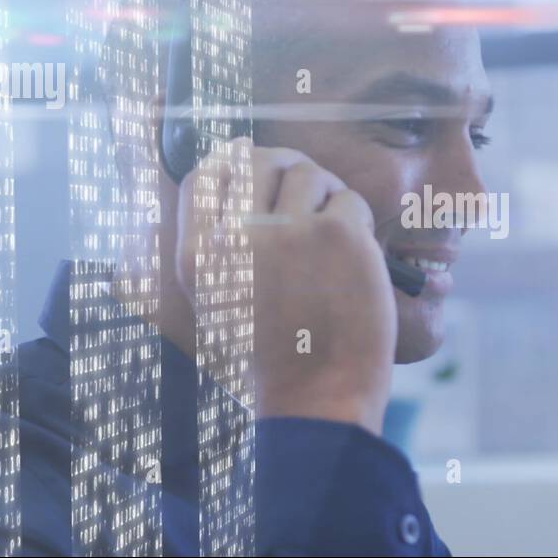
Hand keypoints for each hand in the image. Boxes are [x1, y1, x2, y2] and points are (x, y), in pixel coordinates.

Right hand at [175, 138, 395, 435]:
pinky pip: (349, 200)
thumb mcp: (219, 300)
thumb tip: (236, 162)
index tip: (254, 167)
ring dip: (327, 198)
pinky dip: (358, 225)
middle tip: (308, 197)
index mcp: (199, 256)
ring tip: (333, 241)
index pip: (205, 174)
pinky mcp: (337, 234)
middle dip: (286, 169)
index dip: (232, 162)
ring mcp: (289, 231)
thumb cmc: (275, 355)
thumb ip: (220, 239)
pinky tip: (354, 261)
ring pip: (309, 174)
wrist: (317, 398)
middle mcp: (237, 237)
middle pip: (258, 159)